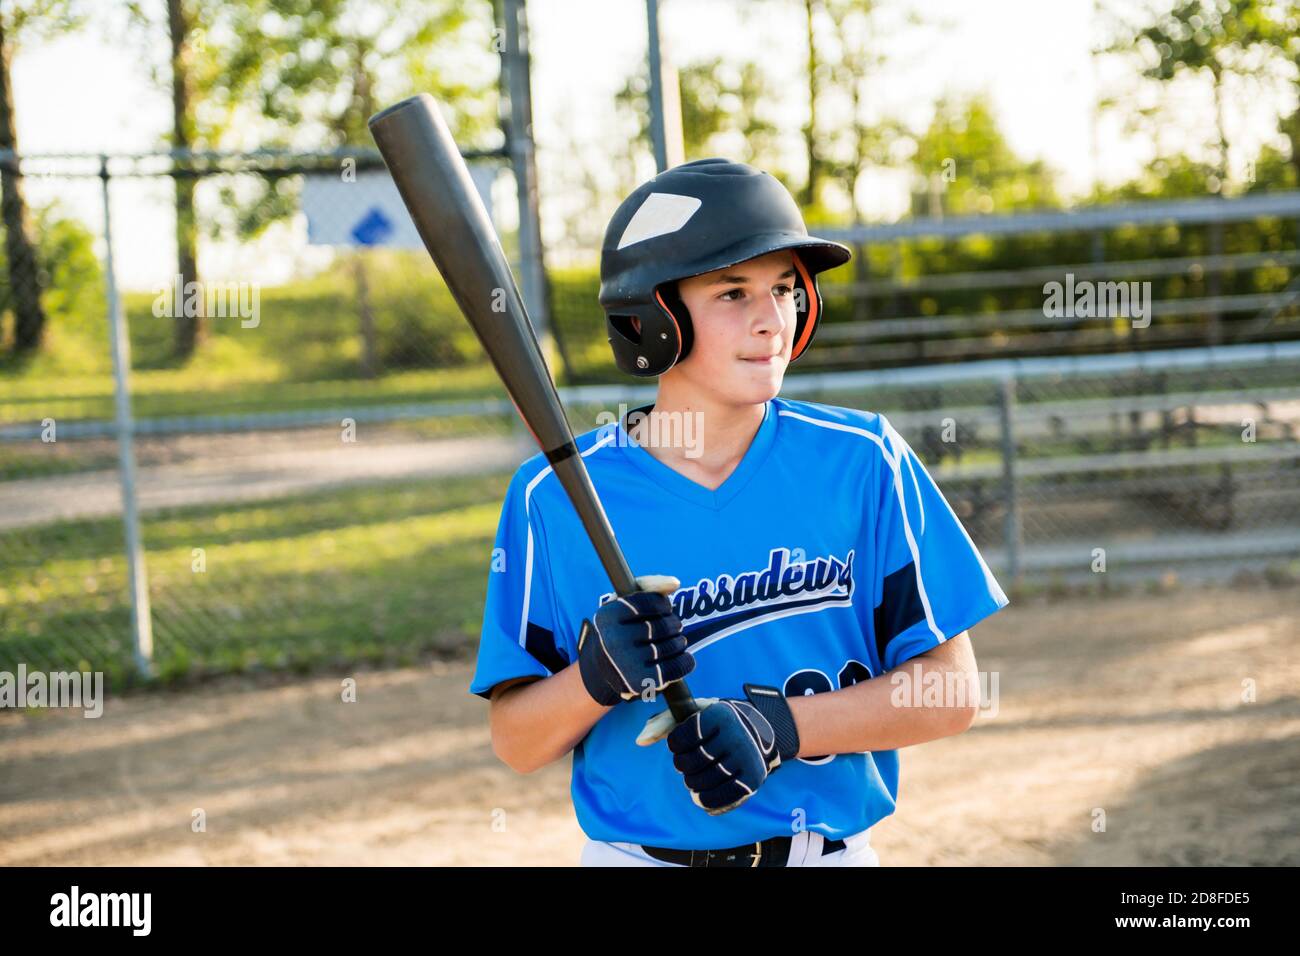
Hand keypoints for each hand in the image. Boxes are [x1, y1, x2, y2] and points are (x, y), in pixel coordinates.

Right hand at [577, 574, 694, 706]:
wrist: (604, 669)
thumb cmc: (621, 628)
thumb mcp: (625, 602)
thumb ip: (650, 585)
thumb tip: (674, 583)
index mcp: (607, 616)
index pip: (651, 602)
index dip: (664, 606)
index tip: (664, 610)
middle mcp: (614, 640)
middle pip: (664, 626)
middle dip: (673, 625)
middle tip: (670, 628)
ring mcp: (626, 664)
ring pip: (673, 646)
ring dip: (680, 642)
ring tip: (674, 643)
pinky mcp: (640, 683)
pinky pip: (678, 666)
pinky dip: (686, 661)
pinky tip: (680, 657)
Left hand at [637, 685, 801, 814]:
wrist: (756, 733)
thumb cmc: (714, 724)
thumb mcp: (692, 714)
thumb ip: (663, 723)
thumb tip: (640, 740)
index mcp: (719, 715)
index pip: (680, 738)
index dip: (676, 745)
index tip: (682, 744)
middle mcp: (736, 735)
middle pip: (690, 763)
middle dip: (683, 766)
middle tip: (689, 763)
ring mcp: (745, 759)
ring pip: (702, 783)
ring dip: (692, 784)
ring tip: (696, 777)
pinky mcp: (752, 780)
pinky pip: (720, 798)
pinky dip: (705, 801)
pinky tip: (702, 795)